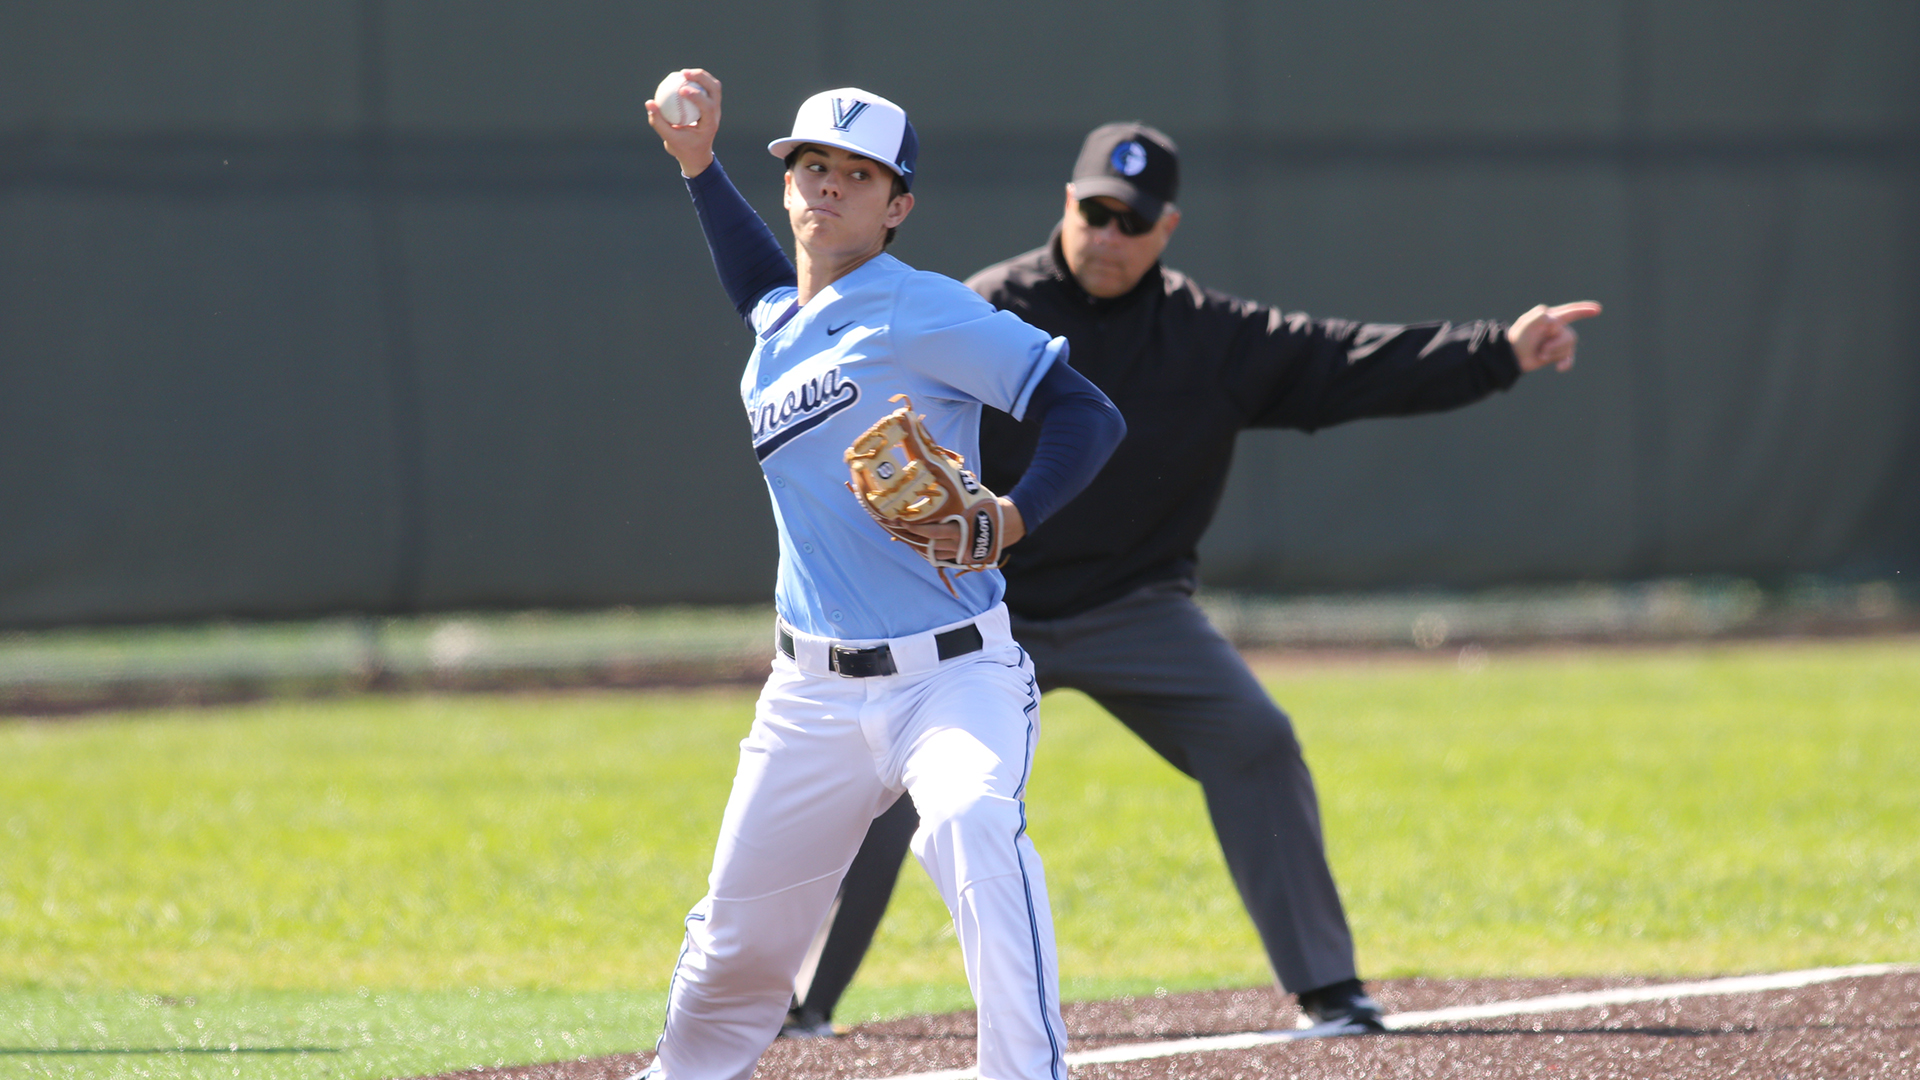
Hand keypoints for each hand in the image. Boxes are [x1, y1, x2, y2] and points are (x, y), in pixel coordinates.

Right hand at [645, 68, 721, 177]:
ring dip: (701, 75)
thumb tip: (649, 103)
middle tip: (684, 73)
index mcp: (710, 125)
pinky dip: (696, 80)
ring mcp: (716, 108)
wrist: (696, 154)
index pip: (708, 107)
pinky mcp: (711, 104)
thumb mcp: (668, 139)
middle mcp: (716, 114)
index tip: (681, 90)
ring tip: (683, 73)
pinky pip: (706, 87)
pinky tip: (682, 77)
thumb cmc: (683, 148)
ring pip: (714, 85)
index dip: (697, 96)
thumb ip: (658, 122)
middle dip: (701, 78)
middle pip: (715, 90)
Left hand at [896, 498, 1026, 560]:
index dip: (914, 527)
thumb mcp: (971, 493)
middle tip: (899, 528)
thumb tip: (935, 465)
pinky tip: (921, 544)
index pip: (931, 530)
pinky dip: (930, 552)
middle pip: (929, 543)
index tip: (901, 520)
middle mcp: (960, 542)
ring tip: (906, 536)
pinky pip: (942, 558)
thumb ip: (954, 487)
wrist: (1009, 524)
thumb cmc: (987, 505)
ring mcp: (961, 553)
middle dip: (912, 536)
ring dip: (919, 546)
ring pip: (933, 553)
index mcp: (961, 525)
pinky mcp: (964, 559)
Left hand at [1508, 301, 1601, 372]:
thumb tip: (1553, 320)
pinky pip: (1569, 358)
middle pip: (1570, 336)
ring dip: (1554, 353)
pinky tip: (1559, 368)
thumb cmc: (1518, 338)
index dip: (1584, 309)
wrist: (1512, 357)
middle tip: (1540, 349)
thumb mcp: (1526, 324)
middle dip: (1556, 345)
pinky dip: (1566, 363)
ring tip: (1539, 354)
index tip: (1597, 309)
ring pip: (1569, 347)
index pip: (1571, 312)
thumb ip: (1539, 316)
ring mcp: (1558, 341)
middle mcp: (1557, 328)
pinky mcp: (1557, 354)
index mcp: (1551, 318)